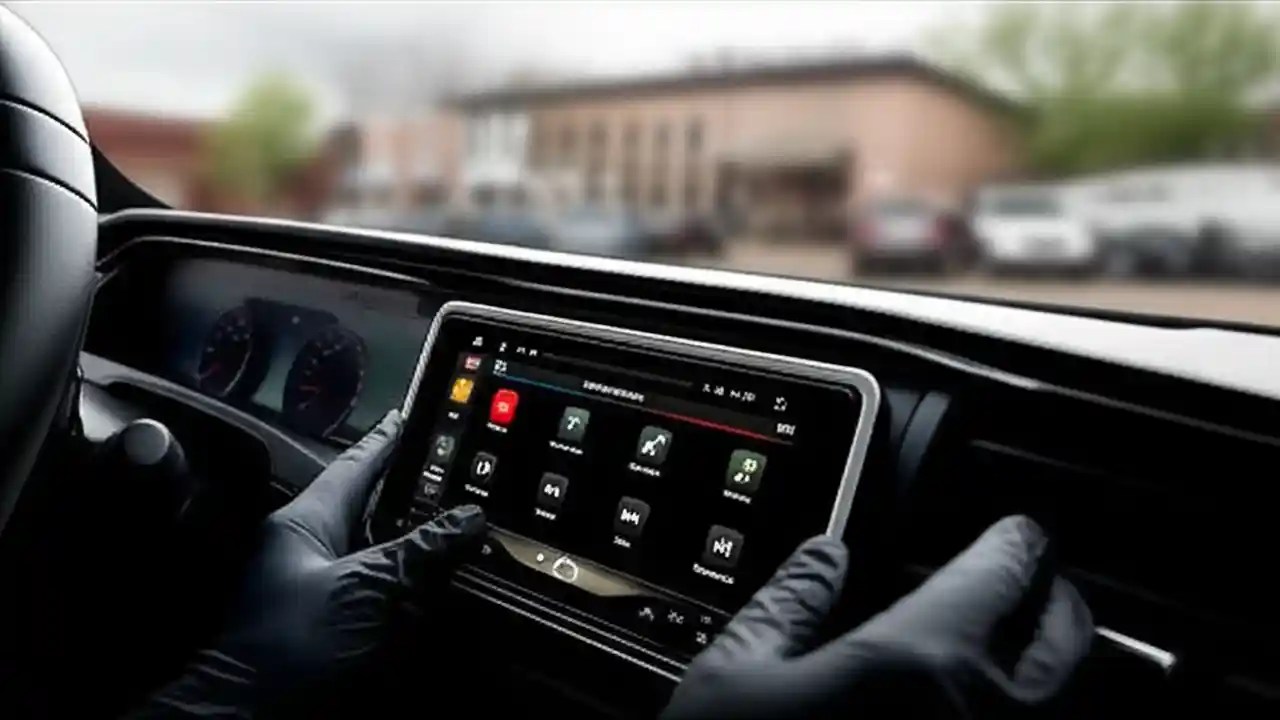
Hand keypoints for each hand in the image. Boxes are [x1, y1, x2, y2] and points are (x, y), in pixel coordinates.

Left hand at [129, 411, 485, 717]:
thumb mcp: (364, 590)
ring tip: (457, 528)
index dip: (386, 442)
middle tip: (453, 475)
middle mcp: (309, 553)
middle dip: (410, 494)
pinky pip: (378, 597)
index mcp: (305, 525)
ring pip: (375, 554)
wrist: (248, 718)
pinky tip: (435, 591)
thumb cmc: (288, 648)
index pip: (354, 468)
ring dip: (414, 544)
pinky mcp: (330, 631)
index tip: (409, 417)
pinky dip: (409, 589)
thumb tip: (469, 519)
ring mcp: (318, 594)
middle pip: (368, 510)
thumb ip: (419, 552)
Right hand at [663, 516, 1091, 718]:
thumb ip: (789, 603)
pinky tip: (977, 715)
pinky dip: (1019, 718)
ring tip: (1011, 654)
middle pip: (1069, 637)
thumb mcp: (735, 678)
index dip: (1016, 540)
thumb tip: (824, 559)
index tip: (1016, 532)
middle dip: (1053, 598)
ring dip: (1052, 667)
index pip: (1006, 571)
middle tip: (1026, 583)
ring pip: (1069, 704)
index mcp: (922, 664)